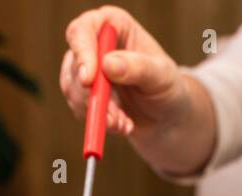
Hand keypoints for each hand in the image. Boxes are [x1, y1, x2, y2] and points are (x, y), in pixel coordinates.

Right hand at [60, 5, 188, 137]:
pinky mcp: (82, 93)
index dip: (82, 53)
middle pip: (74, 65)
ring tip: (124, 124)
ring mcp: (86, 69)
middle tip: (113, 117)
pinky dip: (100, 121)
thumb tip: (107, 64)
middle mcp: (95, 43)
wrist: (165, 116)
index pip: (83, 30)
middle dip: (92, 95)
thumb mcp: (161, 76)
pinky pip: (79, 108)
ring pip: (74, 90)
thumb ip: (138, 68)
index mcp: (114, 25)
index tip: (89, 81)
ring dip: (99, 112)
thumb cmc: (167, 88)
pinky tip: (122, 125)